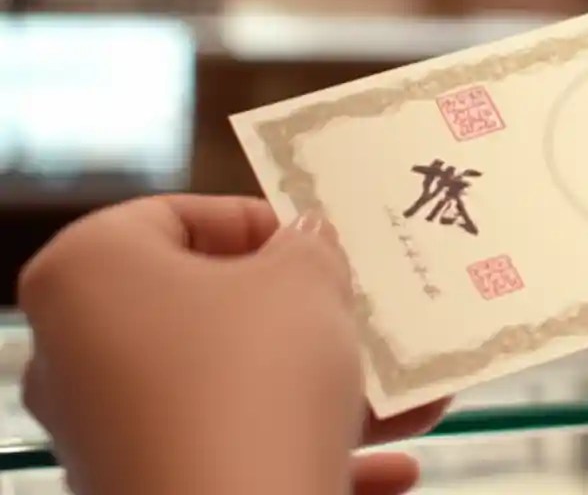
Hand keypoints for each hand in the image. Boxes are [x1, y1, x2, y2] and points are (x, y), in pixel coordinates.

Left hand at [19, 195, 449, 494]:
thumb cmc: (255, 379)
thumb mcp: (305, 281)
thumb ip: (310, 247)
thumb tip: (306, 243)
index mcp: (90, 271)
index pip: (176, 216)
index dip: (260, 222)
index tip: (320, 246)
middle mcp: (78, 351)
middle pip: (210, 310)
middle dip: (306, 315)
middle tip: (364, 310)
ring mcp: (110, 430)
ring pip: (235, 387)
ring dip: (330, 387)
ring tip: (412, 394)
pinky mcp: (150, 484)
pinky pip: (238, 448)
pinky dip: (311, 448)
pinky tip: (394, 464)